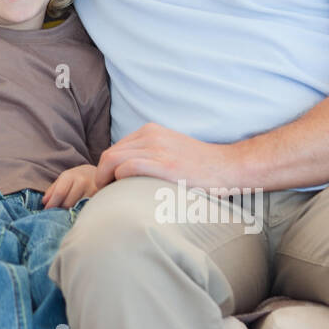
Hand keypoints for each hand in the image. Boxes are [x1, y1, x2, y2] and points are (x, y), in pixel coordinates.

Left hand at [42, 164, 98, 208]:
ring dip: (69, 212)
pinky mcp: (99, 198)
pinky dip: (79, 212)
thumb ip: (52, 190)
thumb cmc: (77, 177)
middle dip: (60, 210)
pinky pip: (85, 209)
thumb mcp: (63, 179)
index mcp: (70, 176)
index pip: (59, 193)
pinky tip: (77, 211)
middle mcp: (82, 182)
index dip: (52, 204)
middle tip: (56, 213)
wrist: (100, 172)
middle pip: (68, 203)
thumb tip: (44, 202)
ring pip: (76, 208)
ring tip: (67, 211)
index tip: (47, 211)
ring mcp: (92, 190)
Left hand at [95, 124, 244, 190]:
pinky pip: (127, 168)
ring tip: (107, 197)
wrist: (228, 166)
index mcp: (150, 131)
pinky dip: (116, 181)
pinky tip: (120, 192)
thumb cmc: (201, 166)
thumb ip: (150, 155)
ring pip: (112, 160)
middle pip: (109, 154)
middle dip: (100, 175)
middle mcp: (150, 135)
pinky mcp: (164, 164)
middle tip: (102, 194)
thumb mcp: (171, 151)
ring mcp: (157, 148)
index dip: (106, 169)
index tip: (107, 186)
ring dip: (104, 180)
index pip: (115, 149)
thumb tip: (127, 174)